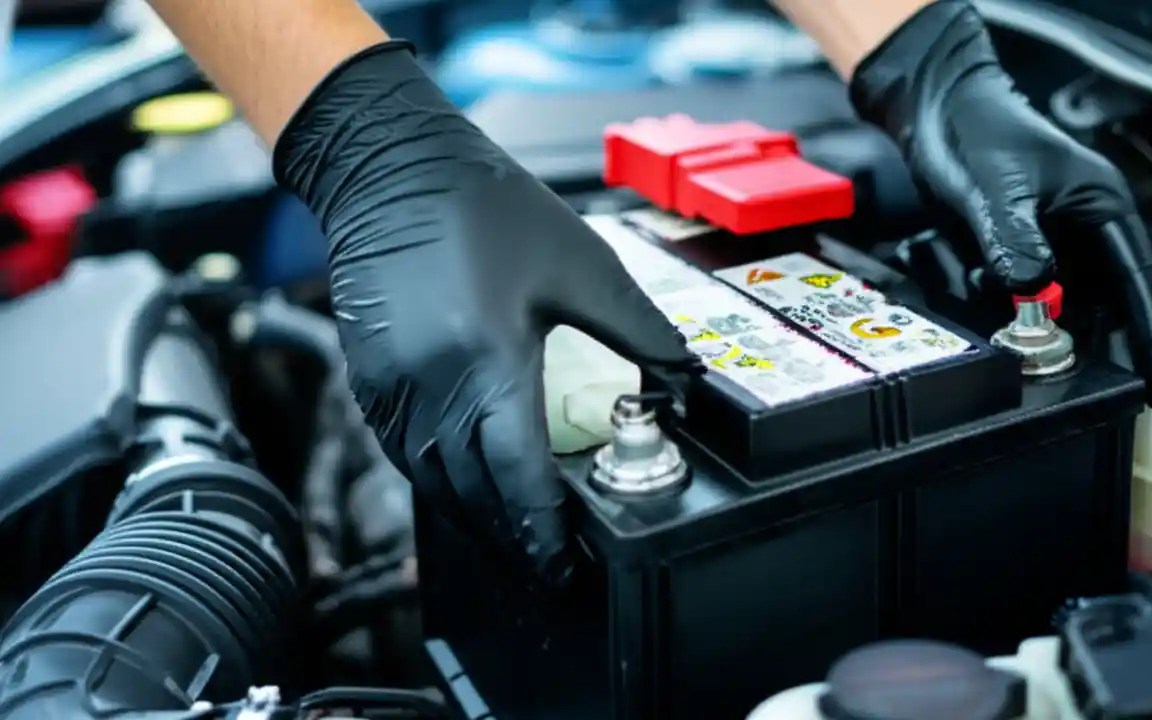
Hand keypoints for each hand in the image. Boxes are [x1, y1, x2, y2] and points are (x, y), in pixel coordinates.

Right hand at [274, 43, 697, 583]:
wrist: (392, 168)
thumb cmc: (486, 209)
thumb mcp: (581, 265)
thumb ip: (638, 332)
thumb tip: (684, 380)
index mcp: (488, 360)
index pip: (517, 477)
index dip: (542, 531)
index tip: (562, 564)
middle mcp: (431, 384)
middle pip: (471, 493)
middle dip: (510, 537)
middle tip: (544, 562)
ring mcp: (390, 386)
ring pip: (430, 482)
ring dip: (471, 516)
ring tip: (509, 535)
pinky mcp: (366, 378)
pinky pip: (400, 453)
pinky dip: (435, 480)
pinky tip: (461, 484)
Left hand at [849, 0, 1151, 404]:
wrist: (933, 111)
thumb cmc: (979, 131)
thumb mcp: (998, 189)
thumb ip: (1016, 239)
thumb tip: (1034, 288)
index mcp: (1102, 206)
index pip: (1138, 279)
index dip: (1147, 331)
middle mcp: (1082, 227)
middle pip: (1102, 299)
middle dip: (1088, 335)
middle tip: (1075, 373)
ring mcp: (1048, 239)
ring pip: (1059, 299)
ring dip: (1041, 320)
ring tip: (1023, 338)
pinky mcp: (1013, 247)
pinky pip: (1021, 289)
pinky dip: (1007, 302)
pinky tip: (986, 294)